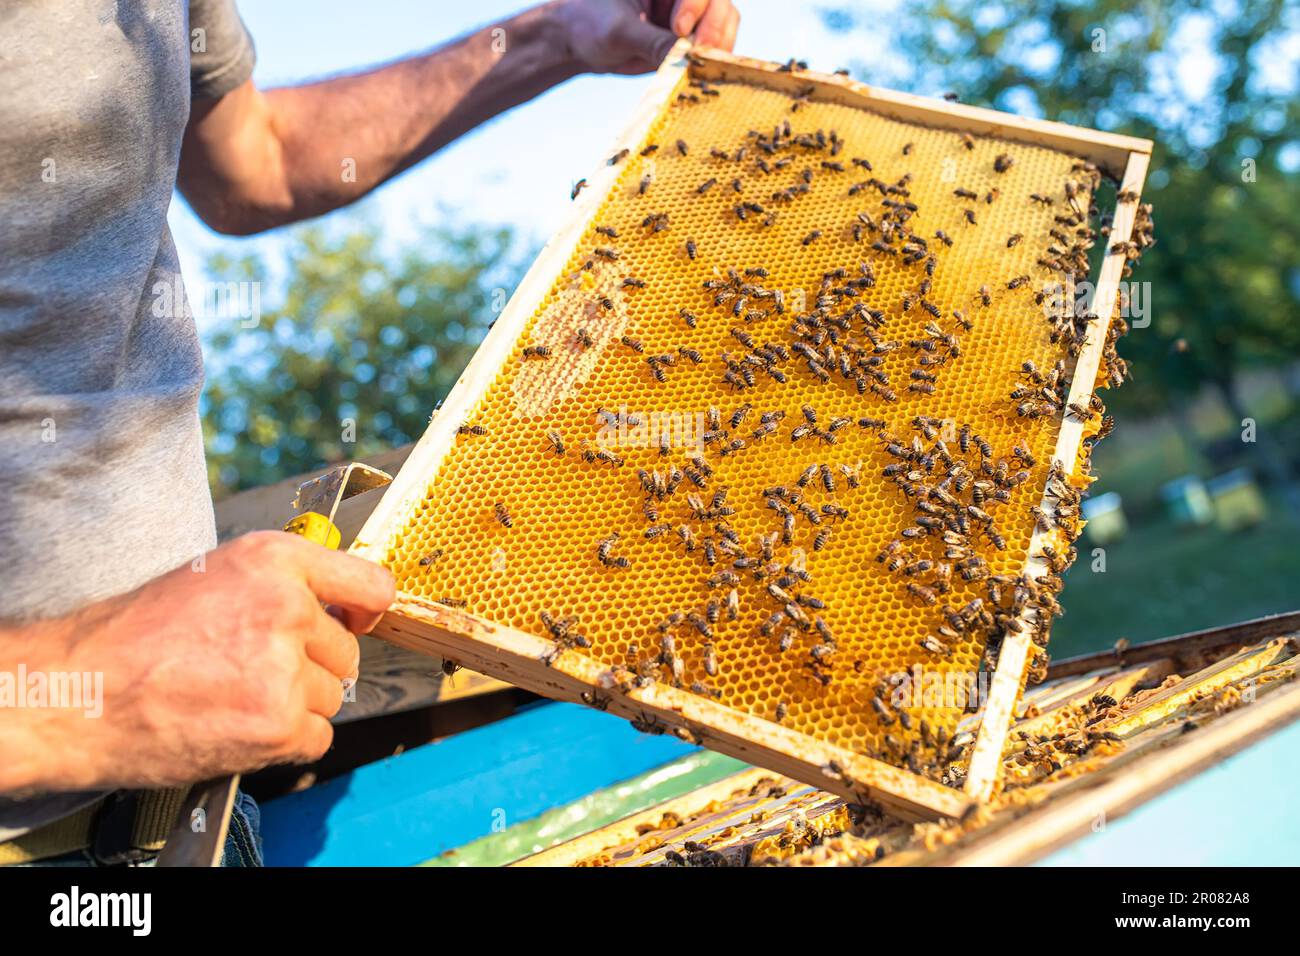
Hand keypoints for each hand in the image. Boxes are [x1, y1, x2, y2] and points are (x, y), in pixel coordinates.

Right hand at [7, 531, 393, 791]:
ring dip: (296, 704)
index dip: (366, 608)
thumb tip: (332, 604)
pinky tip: (243, 725)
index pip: (369, 583)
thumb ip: (278, 584)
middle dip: (312, 666)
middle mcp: (287, 608)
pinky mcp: (278, 723)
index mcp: (273, 561)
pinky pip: (319, 736)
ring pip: (331, 696)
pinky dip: (289, 741)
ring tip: (235, 697)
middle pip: (346, 650)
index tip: (357, 619)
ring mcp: (285, 669)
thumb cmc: (134, 636)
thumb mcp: (212, 576)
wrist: (81, 692)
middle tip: (255, 671)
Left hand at [552, 0, 739, 74]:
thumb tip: (685, 58)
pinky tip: (705, 72)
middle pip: (718, 3)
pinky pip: (714, 44)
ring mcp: (689, 13)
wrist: (578, 42)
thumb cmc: (590, 25)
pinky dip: (714, 58)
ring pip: (724, 20)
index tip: (680, 30)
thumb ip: (653, 42)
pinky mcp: (689, 38)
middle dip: (713, 28)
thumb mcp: (620, 32)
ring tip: (704, 66)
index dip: (695, 6)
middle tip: (699, 54)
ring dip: (719, 44)